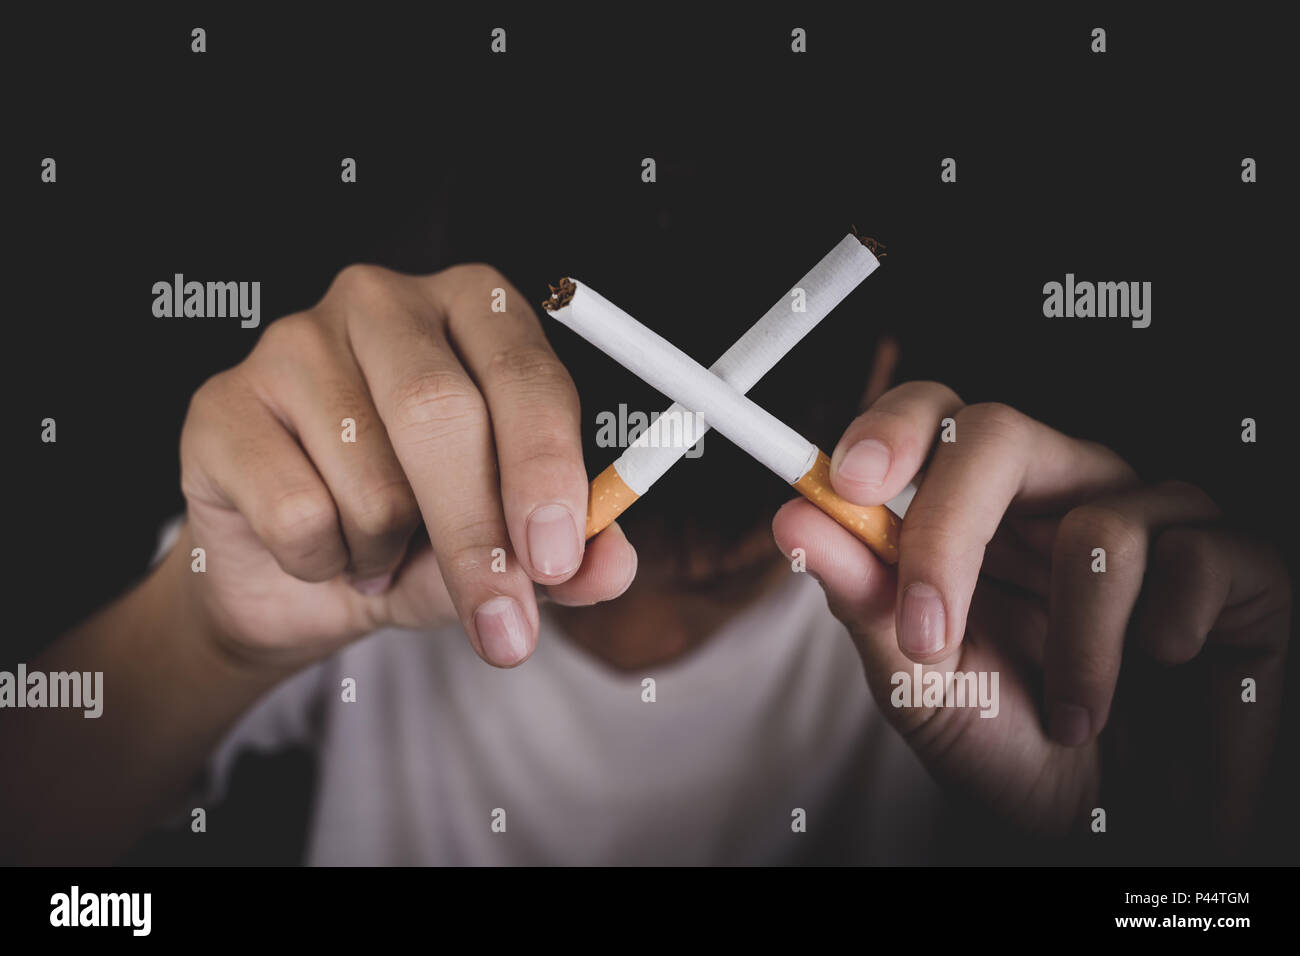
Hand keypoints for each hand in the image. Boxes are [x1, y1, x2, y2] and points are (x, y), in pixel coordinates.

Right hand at [178, 264, 636, 670]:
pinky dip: (323, 563)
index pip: (526, 376)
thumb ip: (562, 556)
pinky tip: (319, 547)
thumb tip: (612, 567)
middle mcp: (384, 303)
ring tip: (377, 549)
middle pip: (443, 415)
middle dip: (477, 537)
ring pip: (372, 480)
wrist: (292, 574)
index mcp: (475, 312)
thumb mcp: (501, 550)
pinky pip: (297, 513)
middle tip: (501, 626)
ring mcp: (293, 341)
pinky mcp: (222, 403)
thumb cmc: (413, 534)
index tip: (556, 558)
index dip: (546, 470)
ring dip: (388, 554)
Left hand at [773, 382, 1290, 848]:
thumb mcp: (921, 682)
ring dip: (1070, 644)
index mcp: (978, 510)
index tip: (851, 480)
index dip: (891, 427)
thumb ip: (863, 598)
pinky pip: (1190, 559)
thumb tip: (795, 518)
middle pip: (997, 433)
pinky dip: (1156, 640)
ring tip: (1073, 715)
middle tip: (926, 636)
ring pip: (1093, 519)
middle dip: (948, 534)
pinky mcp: (1229, 559)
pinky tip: (1158, 670)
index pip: (932, 419)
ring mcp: (1147, 517)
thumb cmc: (1014, 743)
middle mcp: (1058, 494)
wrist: (1110, 822)